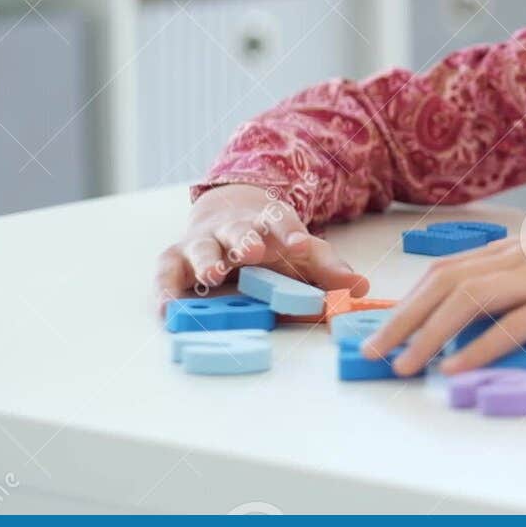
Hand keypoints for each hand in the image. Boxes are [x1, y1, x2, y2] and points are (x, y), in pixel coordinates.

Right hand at [154, 183, 368, 310]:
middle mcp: (231, 230)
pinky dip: (164, 289)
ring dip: (206, 260)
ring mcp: (200, 243)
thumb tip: (361, 287)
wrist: (227, 217)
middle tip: (251, 252)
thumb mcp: (302, 254)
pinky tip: (167, 309)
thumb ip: (329, 271)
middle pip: (237, 231)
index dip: (289, 233)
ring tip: (211, 276)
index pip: (280, 223)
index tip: (298, 245)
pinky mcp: (174, 260)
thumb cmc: (271, 245)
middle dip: (244, 241)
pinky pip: (166, 273)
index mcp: (267, 225)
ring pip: (200, 247)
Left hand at [361, 204, 525, 376]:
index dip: (409, 299)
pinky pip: (514, 323)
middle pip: (445, 282)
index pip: (448, 270)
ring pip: (469, 299)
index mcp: (518, 247)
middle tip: (372, 352)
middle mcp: (523, 255)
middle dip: (402, 318)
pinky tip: (457, 369)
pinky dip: (478, 347)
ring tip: (402, 366)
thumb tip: (491, 320)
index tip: (383, 327)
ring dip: (428, 335)